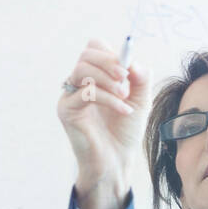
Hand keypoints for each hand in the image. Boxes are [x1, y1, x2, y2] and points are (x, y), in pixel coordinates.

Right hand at [58, 39, 152, 208]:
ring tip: (124, 97)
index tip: (129, 70)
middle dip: (109, 62)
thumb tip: (133, 61)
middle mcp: (79, 83)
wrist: (117, 160)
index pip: (95, 48)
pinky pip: (85, 92)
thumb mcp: (141, 100)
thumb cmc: (125, 131)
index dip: (112, 53)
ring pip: (82, 69)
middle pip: (86, 54)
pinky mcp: (66, 110)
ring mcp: (70, 96)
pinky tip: (123, 110)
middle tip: (126, 79)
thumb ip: (141, 78)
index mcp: (95, 76)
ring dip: (108, 80)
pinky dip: (108, 98)